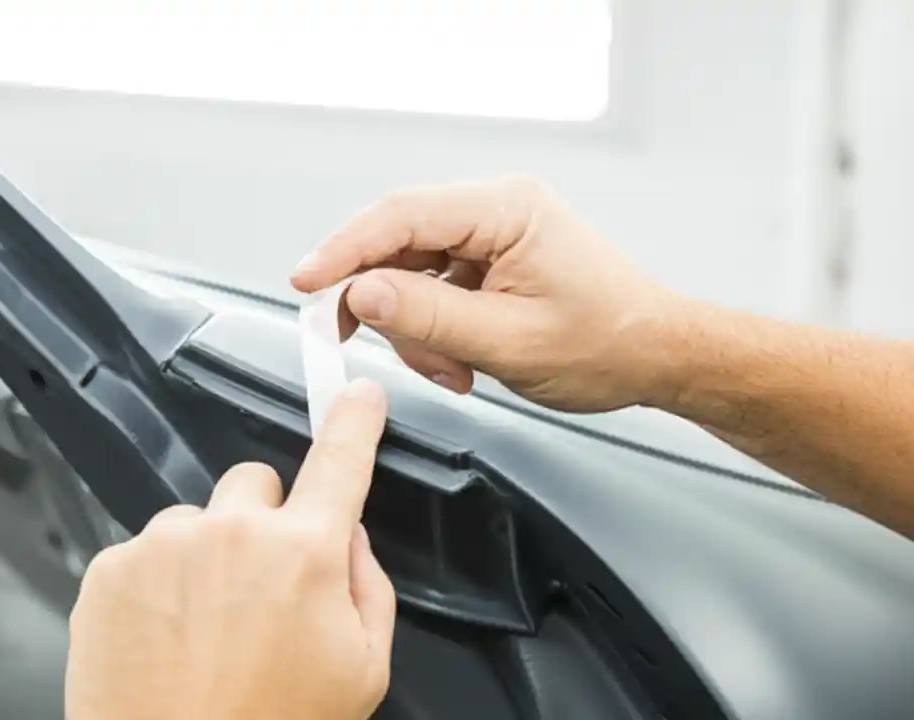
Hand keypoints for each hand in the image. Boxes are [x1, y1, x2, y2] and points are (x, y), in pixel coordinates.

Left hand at [65, 380, 395, 719]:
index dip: (355, 421)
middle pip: (254, 483)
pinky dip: (156, 584)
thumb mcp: (362, 671)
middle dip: (264, 521)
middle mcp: (230, 534)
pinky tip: (166, 637)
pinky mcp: (111, 567)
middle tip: (259, 588)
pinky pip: (145, 552)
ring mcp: (163, 545)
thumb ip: (369, 588)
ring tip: (205, 630)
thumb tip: (350, 540)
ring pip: (195, 519)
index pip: (340, 460)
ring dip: (204, 556)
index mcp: (303, 554)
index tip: (359, 395)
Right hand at [291, 177, 685, 412]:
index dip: (345, 249)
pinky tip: (459, 362)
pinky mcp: (489, 262)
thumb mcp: (508, 341)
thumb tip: (359, 296)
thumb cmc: (607, 344)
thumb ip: (428, 317)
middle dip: (383, 305)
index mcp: (506, 208)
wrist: (658, 356)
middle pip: (398, 243)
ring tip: (453, 370)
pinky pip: (433, 289)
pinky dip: (433, 331)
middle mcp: (496, 210)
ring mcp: (491, 236)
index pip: (402, 214)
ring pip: (410, 273)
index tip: (305, 283)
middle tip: (357, 346)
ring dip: (415, 330)